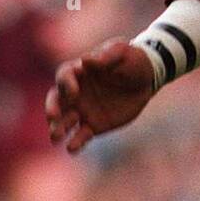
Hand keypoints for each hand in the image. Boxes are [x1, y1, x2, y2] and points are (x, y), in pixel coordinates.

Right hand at [45, 38, 156, 153]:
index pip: (64, 76)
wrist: (147, 79)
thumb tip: (85, 60)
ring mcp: (83, 110)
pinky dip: (75, 143)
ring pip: (63, 121)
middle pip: (56, 100)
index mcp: (80, 71)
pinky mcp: (93, 126)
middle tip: (53, 116)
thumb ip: (106, 56)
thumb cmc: (132, 60)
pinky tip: (72, 149)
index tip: (74, 92)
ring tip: (56, 136)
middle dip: (52, 108)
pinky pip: (80, 136)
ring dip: (57, 128)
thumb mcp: (122, 52)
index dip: (66, 84)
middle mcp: (76, 92)